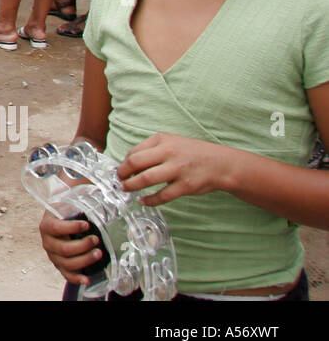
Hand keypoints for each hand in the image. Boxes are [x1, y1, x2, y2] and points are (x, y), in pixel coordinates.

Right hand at [38, 210, 103, 284]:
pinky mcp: (59, 265)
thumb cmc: (65, 216)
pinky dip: (77, 278)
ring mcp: (53, 256)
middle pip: (64, 249)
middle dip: (83, 245)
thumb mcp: (67, 207)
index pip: (56, 228)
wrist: (59, 222)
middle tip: (96, 239)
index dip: (72, 227)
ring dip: (85, 260)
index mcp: (47, 226)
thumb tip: (93, 212)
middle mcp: (47, 242)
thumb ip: (75, 209)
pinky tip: (87, 279)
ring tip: (98, 253)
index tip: (86, 225)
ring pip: (67, 263)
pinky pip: (67, 275)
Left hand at [117, 132, 237, 205]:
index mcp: (162, 139)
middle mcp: (169, 152)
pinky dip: (150, 200)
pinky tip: (144, 201)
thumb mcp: (171, 143)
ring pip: (146, 179)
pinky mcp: (186, 185)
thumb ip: (152, 150)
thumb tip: (129, 164)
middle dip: (123, 173)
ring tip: (126, 189)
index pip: (134, 151)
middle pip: (136, 162)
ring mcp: (178, 169)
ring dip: (132, 186)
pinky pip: (162, 195)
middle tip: (119, 180)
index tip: (121, 170)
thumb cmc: (192, 154)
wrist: (221, 163)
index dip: (124, 163)